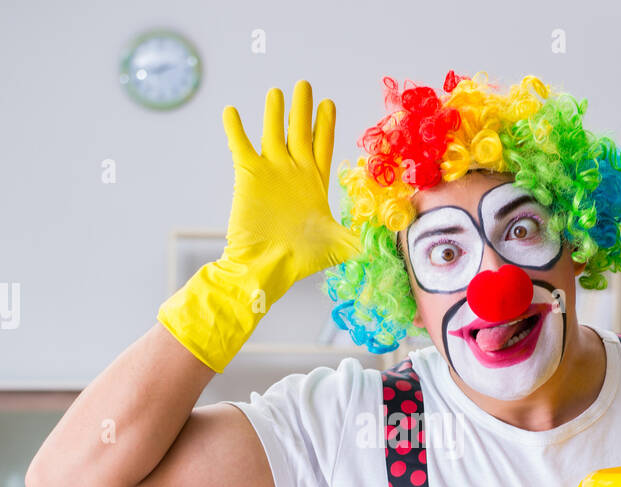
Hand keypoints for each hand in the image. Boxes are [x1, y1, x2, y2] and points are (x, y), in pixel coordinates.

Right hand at [220, 80, 360, 294]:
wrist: (267, 267)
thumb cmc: (301, 259)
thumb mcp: (341, 245)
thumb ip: (362, 234)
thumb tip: (388, 238)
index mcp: (315, 182)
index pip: (322, 145)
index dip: (326, 125)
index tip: (328, 104)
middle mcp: (293, 172)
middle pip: (300, 131)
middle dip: (303, 108)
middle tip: (305, 85)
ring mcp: (270, 171)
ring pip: (273, 132)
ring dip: (274, 111)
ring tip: (277, 92)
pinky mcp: (248, 175)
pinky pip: (240, 145)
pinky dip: (235, 128)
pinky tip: (232, 111)